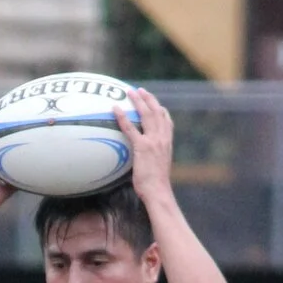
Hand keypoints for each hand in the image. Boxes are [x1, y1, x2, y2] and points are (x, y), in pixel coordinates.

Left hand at [117, 86, 175, 205]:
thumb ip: (153, 159)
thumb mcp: (158, 168)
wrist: (158, 192)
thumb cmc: (156, 186)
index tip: (155, 103)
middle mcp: (162, 139)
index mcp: (168, 143)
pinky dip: (122, 117)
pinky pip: (130, 128)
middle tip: (140, 91)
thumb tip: (144, 160)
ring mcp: (153, 142)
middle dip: (148, 99)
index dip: (161, 110)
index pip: (167, 122)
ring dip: (138, 101)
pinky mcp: (142, 147)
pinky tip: (115, 109)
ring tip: (130, 92)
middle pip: (157, 112)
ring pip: (146, 115)